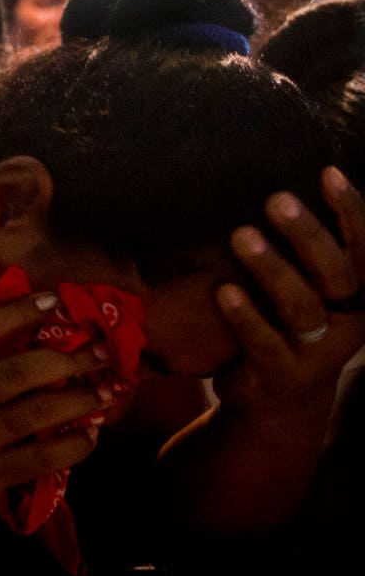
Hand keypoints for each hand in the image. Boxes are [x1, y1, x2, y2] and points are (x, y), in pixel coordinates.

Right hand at [0, 293, 109, 529]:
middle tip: (101, 351)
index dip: (19, 312)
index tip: (53, 302)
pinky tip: (89, 435)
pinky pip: (43, 457)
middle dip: (70, 358)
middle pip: (22, 371)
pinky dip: (73, 445)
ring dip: (81, 398)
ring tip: (107, 389)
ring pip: (39, 412)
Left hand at [212, 168, 364, 425]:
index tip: (329, 173)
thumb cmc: (292, 325)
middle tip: (275, 199)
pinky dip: (246, 316)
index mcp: (359, 294)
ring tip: (242, 235)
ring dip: (272, 268)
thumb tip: (285, 183)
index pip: (364, 248)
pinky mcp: (281, 374)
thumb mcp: (310, 288)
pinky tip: (225, 291)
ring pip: (301, 307)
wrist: (280, 402)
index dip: (353, 211)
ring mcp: (316, 351)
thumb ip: (307, 250)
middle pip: (337, 273)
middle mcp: (347, 321)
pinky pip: (264, 343)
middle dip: (308, 234)